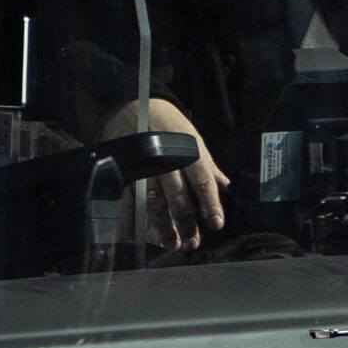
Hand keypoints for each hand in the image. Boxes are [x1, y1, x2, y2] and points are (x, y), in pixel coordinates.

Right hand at [98, 98, 228, 250]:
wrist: (133, 104)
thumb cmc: (167, 123)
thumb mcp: (192, 138)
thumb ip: (207, 165)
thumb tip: (225, 187)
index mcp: (186, 150)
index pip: (202, 181)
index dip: (210, 204)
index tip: (216, 224)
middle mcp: (164, 159)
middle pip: (177, 198)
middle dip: (186, 223)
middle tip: (192, 242)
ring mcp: (141, 166)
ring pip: (152, 202)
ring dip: (162, 226)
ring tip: (172, 243)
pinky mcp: (122, 170)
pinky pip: (126, 199)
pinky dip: (130, 218)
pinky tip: (136, 234)